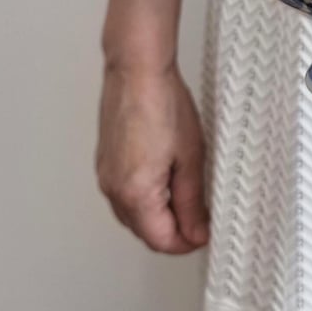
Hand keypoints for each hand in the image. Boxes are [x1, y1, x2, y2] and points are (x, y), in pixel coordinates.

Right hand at [95, 63, 209, 253]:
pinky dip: (146, 196)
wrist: (137, 71)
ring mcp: (105, 177)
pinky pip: (125, 195)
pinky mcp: (105, 163)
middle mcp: (113, 191)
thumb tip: (197, 231)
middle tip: (202, 212)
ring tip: (187, 189)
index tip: (206, 231)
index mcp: (135, 194)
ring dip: (160, 213)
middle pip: (145, 231)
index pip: (161, 241)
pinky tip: (166, 175)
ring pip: (134, 214)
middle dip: (174, 229)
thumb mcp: (191, 156)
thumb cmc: (163, 103)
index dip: (187, 241)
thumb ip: (193, 201)